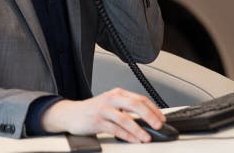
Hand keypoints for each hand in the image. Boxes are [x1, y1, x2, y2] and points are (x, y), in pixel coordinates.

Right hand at [40, 88, 165, 142]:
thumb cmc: (94, 110)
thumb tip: (148, 119)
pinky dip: (126, 135)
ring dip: (138, 129)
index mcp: (118, 93)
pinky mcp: (97, 121)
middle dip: (149, 116)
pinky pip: (115, 129)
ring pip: (125, 118)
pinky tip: (133, 140)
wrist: (71, 114)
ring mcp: (103, 109)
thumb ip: (127, 109)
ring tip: (147, 137)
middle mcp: (111, 99)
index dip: (153, 109)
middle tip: (158, 125)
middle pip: (135, 105)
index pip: (140, 99)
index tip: (162, 118)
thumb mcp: (112, 104)